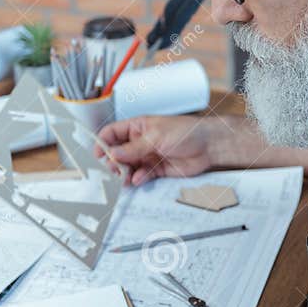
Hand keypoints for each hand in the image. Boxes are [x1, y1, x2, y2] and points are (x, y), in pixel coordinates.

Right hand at [96, 115, 215, 185]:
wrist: (209, 146)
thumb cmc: (187, 131)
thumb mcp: (156, 136)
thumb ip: (134, 148)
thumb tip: (112, 154)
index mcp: (138, 127)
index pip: (112, 133)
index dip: (102, 143)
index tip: (97, 155)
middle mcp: (140, 142)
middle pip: (117, 153)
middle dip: (112, 162)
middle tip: (111, 170)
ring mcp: (148, 155)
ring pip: (128, 167)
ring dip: (124, 173)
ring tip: (123, 178)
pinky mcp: (157, 169)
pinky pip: (141, 175)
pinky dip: (137, 178)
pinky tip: (138, 179)